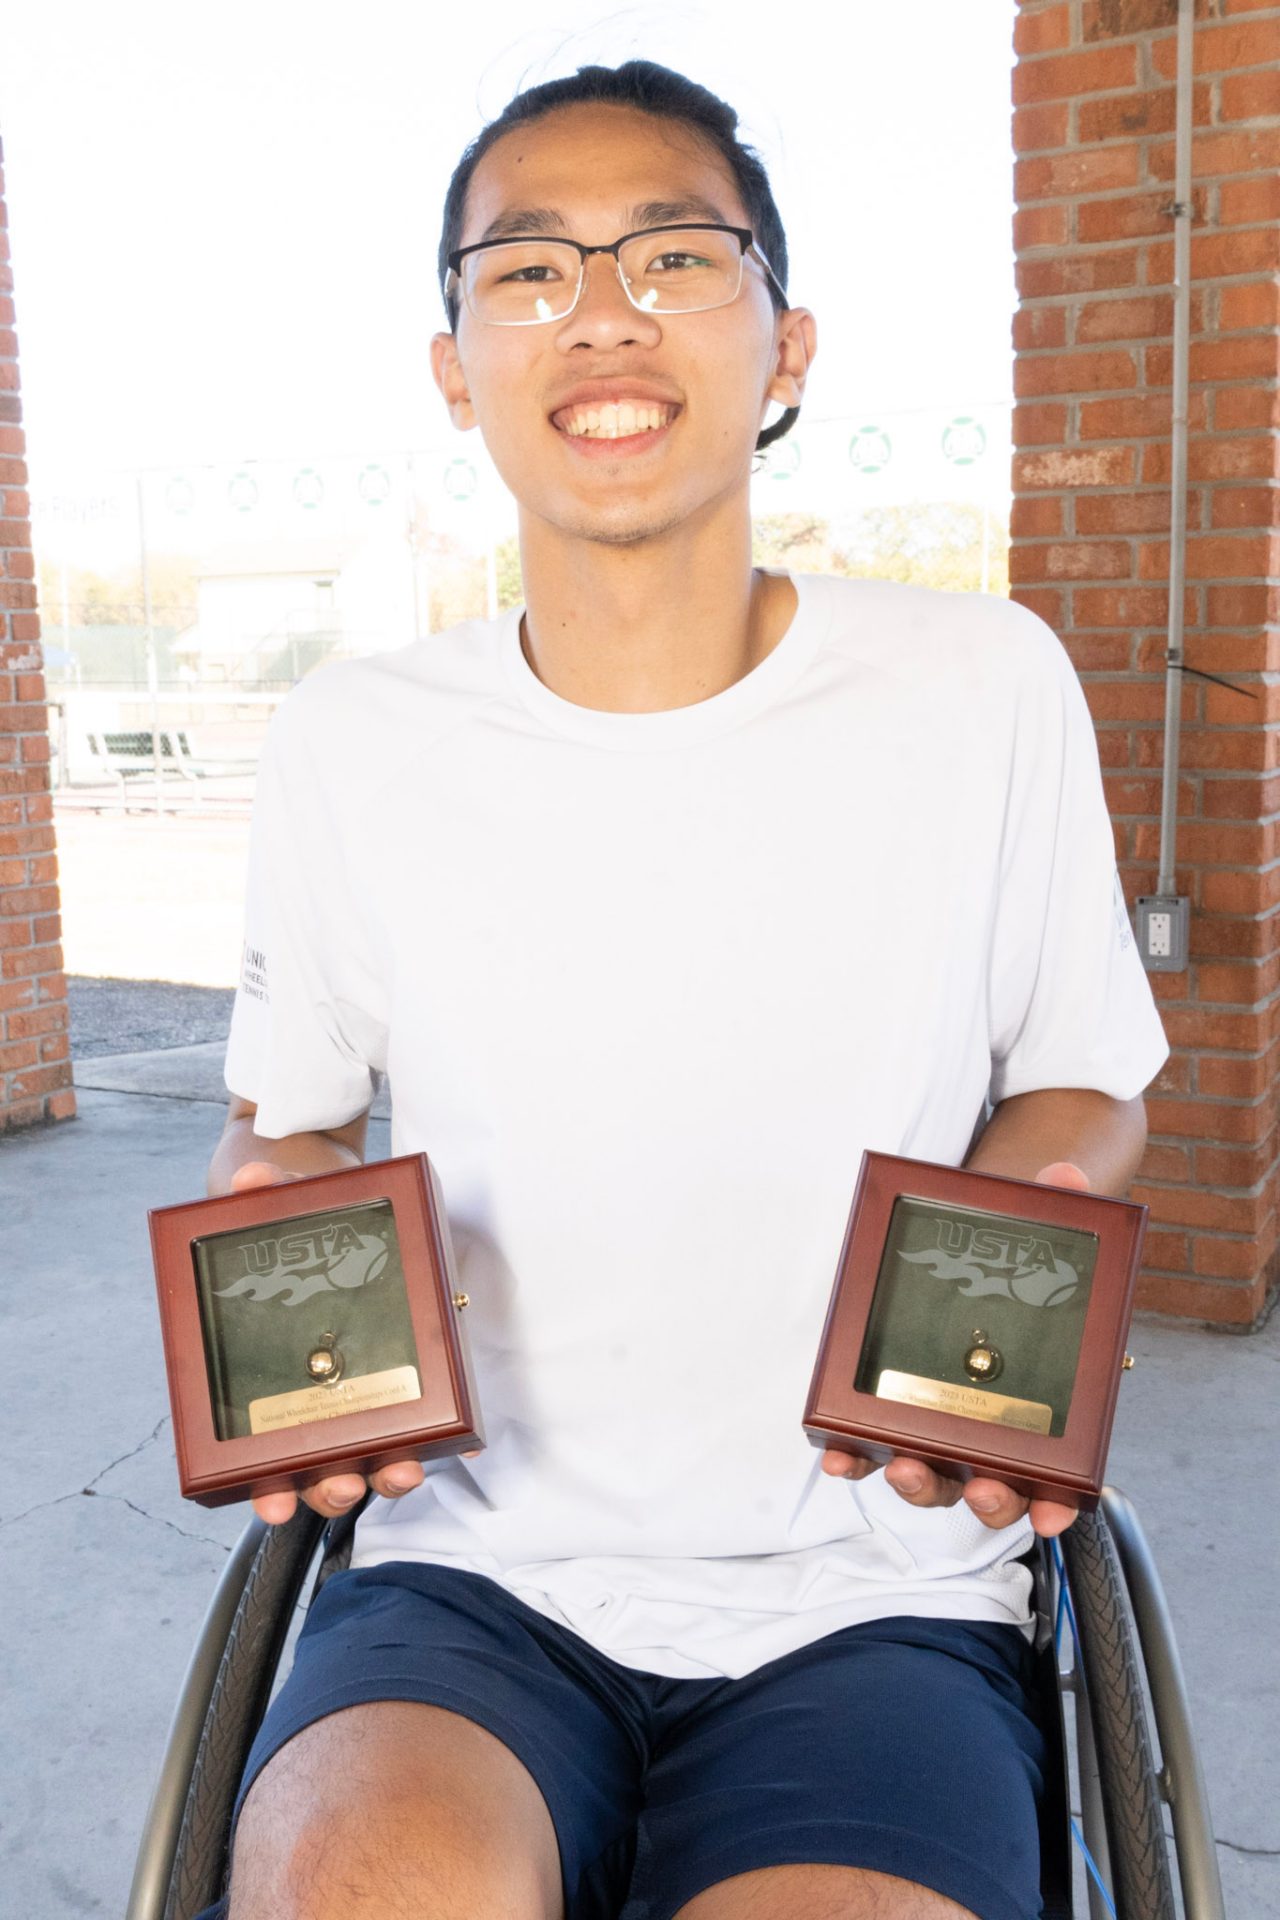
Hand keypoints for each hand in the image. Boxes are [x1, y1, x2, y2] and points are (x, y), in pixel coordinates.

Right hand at [230, 1160, 429, 1526]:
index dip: (267, 1485)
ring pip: (373, 1450)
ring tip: (400, 1471)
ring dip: (386, 1470)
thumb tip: (252, 1181)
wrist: (328, 1194)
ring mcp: (364, 1384)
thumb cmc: (291, 1214)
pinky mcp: (408, 1363)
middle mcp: (318, 1393)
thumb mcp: (278, 1199)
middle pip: (322, 1463)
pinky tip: (462, 1440)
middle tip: (343, 1484)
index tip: (275, 1500)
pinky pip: (426, 1407)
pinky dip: (443, 1431)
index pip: (264, 1453)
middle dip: (334, 1486)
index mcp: (272, 1374)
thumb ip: (266, 1190)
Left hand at [819, 1159, 1089, 1539]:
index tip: (1054, 1509)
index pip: (1053, 1470)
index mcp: (1035, 1402)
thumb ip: (1051, 1206)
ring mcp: (934, 1424)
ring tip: (906, 1467)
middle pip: (990, 1486)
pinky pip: (868, 1446)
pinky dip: (854, 1458)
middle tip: (987, 1485)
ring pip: (933, 1477)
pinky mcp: (883, 1407)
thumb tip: (1066, 1177)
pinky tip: (838, 1455)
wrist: (960, 1246)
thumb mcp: (1029, 1230)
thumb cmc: (1004, 1257)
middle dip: (990, 1499)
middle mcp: (987, 1427)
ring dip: (922, 1485)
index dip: (1055, 1500)